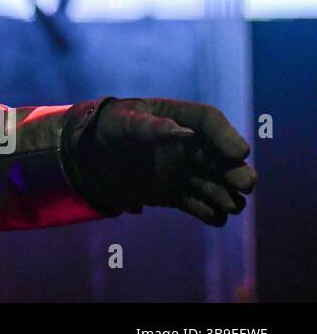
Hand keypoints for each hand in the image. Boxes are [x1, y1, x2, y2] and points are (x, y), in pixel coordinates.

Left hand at [69, 97, 256, 225]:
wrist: (89, 156)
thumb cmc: (108, 128)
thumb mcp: (122, 123)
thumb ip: (149, 127)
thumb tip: (183, 133)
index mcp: (179, 118)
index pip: (210, 122)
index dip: (227, 136)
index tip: (239, 152)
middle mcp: (190, 146)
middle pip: (224, 158)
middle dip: (239, 172)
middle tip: (245, 184)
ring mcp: (186, 172)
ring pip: (218, 186)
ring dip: (227, 196)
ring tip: (228, 205)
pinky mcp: (176, 194)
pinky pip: (201, 207)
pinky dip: (209, 213)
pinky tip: (212, 216)